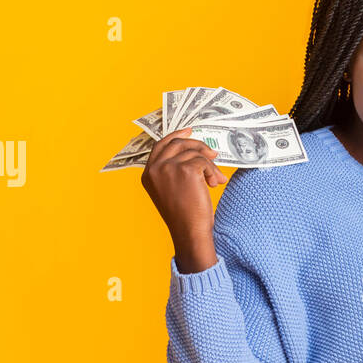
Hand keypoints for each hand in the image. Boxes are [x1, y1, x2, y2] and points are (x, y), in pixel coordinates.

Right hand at [140, 127, 225, 272]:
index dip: (176, 136)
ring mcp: (169, 167)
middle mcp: (155, 168)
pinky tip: (214, 184)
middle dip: (198, 146)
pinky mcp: (186, 170)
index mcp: (148, 173)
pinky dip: (213, 171)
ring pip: (194, 153)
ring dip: (209, 165)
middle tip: (212, 153)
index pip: (160, 145)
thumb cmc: (184, 215)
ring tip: (214, 180)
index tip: (190, 131)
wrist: (189, 232)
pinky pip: (204, 162)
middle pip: (178, 143)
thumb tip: (194, 150)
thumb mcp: (171, 189)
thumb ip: (173, 170)